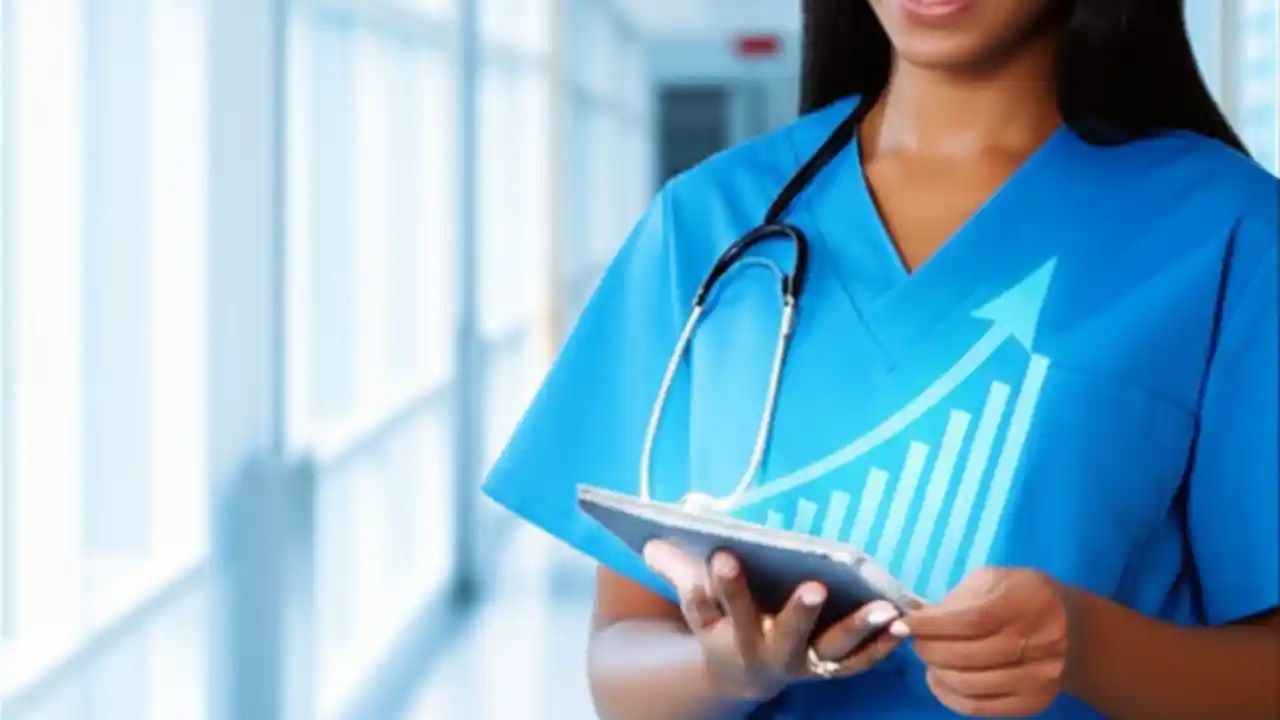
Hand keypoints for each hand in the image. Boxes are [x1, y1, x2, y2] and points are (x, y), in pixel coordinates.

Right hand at [644, 541, 903, 700]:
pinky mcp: (827, 668)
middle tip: (814, 588)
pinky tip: (902, 624)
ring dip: (857, 630)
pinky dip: (881, 646)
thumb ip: (676, 567)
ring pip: (830, 650)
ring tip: (883, 609)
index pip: (716, 609)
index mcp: (724, 634)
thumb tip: (651, 536)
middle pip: (781, 635)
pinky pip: (857, 662)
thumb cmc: (720, 620)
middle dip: (798, 612)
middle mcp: (763, 653)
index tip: (723, 554)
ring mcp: (800, 664)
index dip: (719, 583)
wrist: (741, 671)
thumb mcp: (695, 597)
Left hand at [902, 567, 1071, 717]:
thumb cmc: (1022, 596)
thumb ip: (958, 598)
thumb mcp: (994, 581)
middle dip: (929, 650)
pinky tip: (940, 680)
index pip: (971, 621)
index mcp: (1028, 602)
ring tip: (929, 660)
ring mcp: (1040, 677)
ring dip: (937, 674)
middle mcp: (1040, 642)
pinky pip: (981, 707)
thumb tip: (919, 618)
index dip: (931, 626)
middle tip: (915, 642)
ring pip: (971, 685)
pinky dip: (950, 697)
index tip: (903, 624)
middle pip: (968, 656)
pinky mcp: (1035, 702)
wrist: (1073, 628)